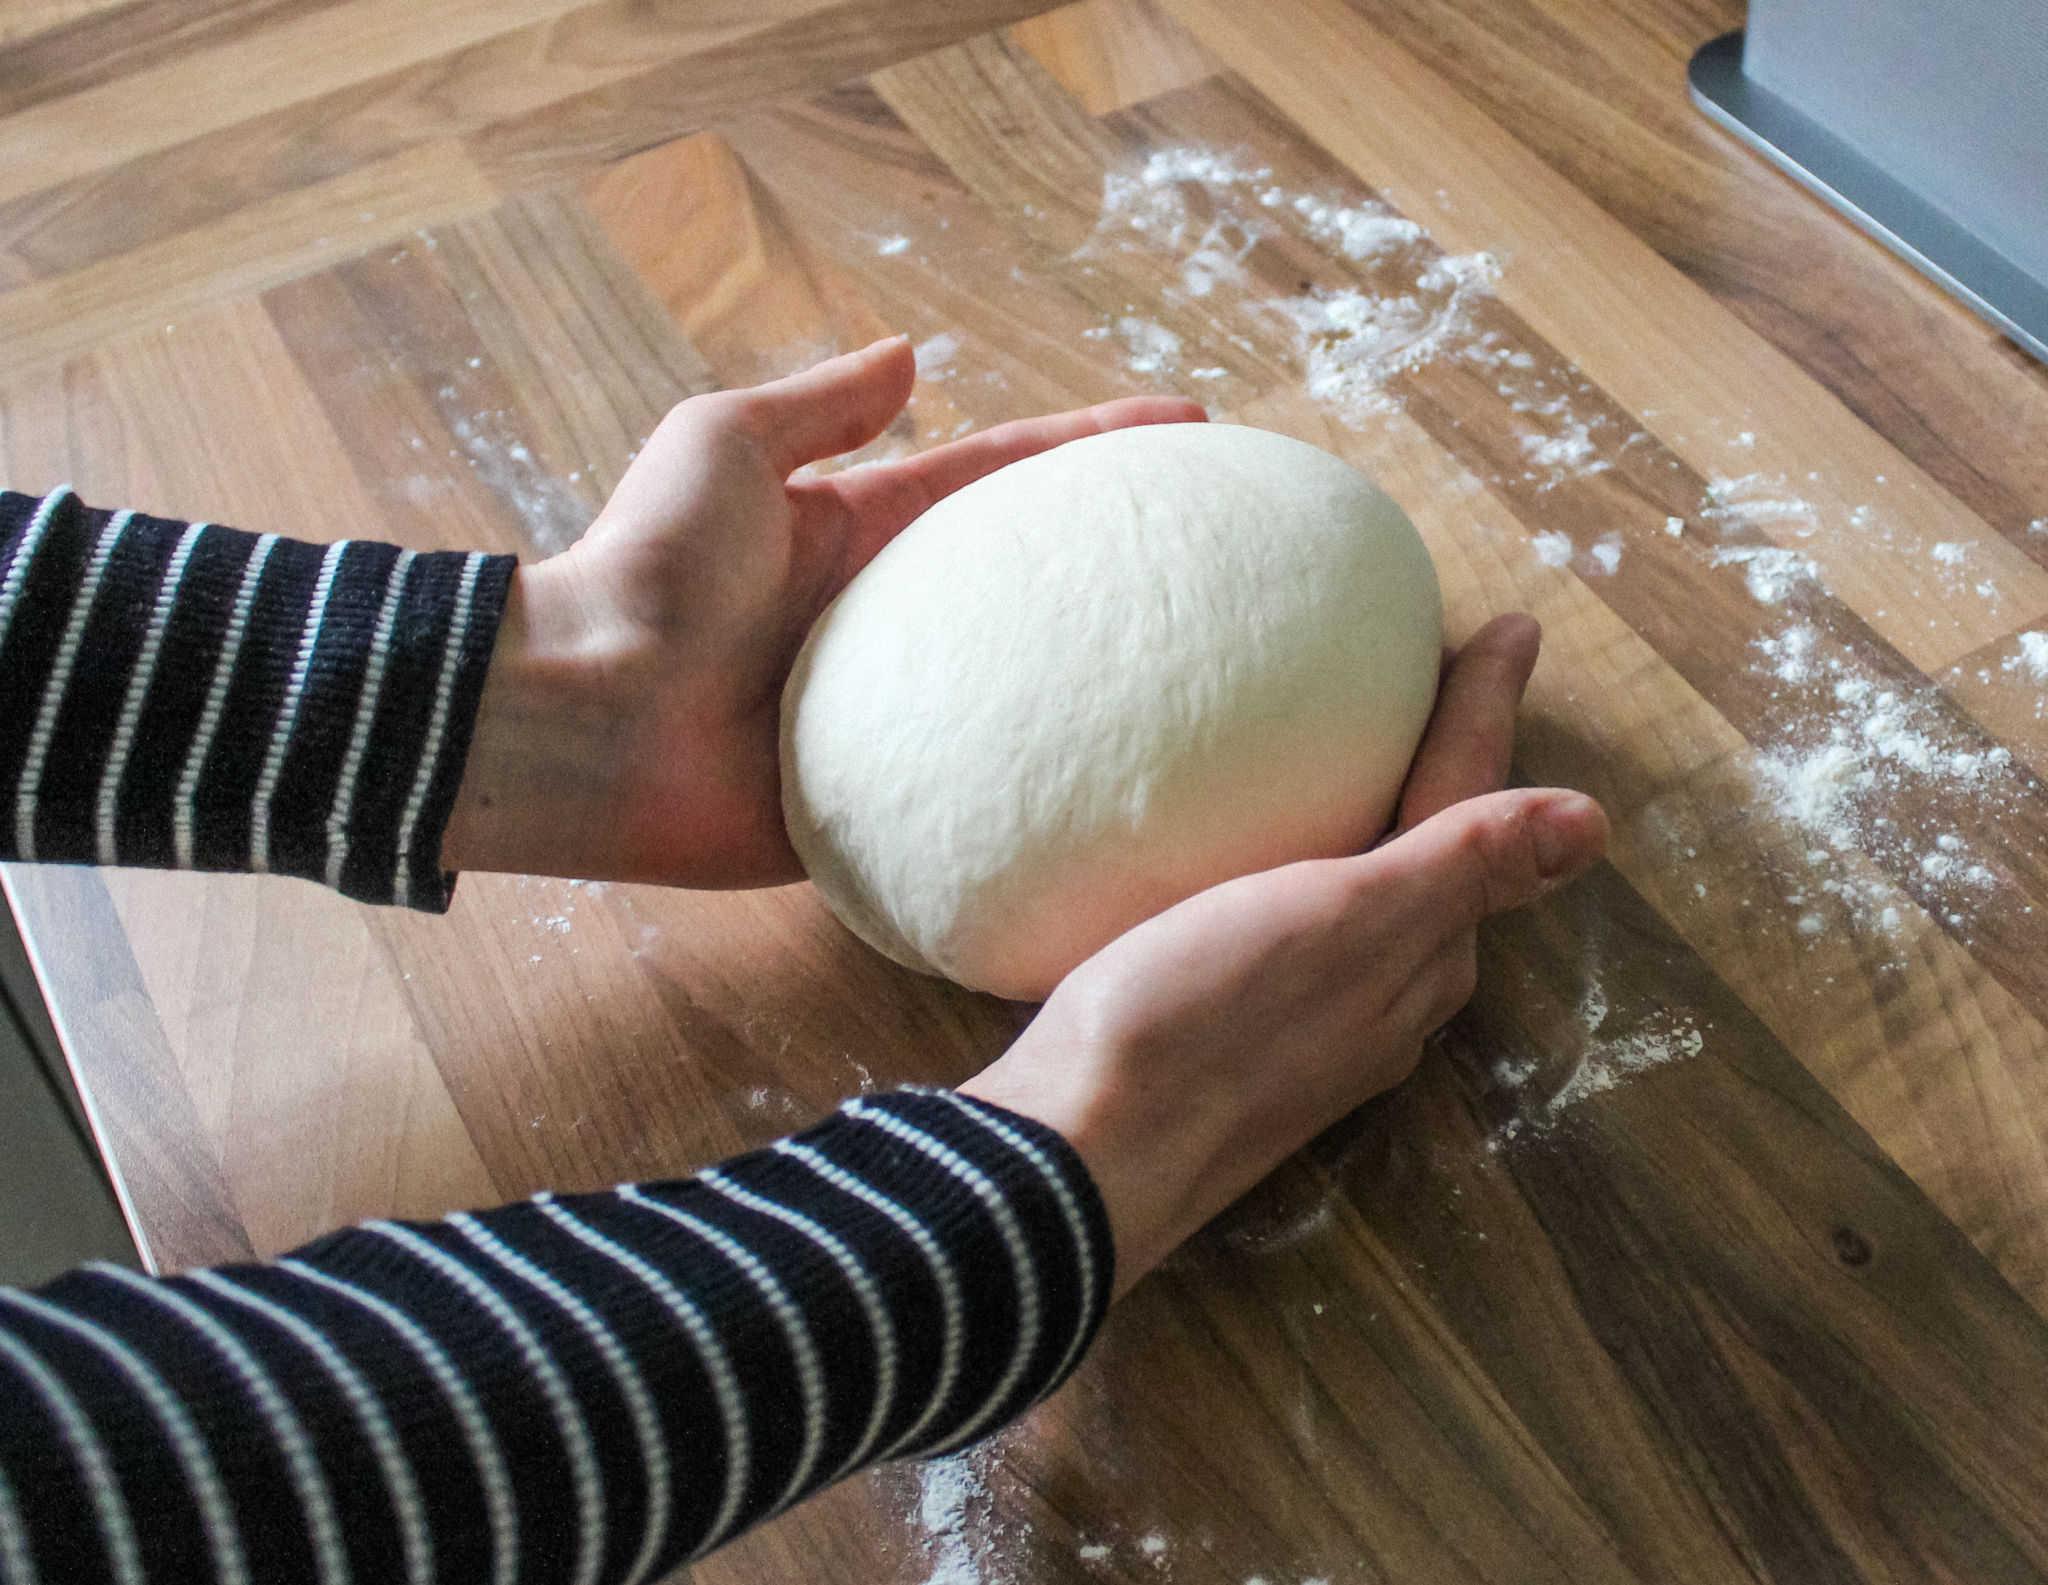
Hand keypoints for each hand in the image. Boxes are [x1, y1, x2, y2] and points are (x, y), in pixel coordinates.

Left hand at [442, 338, 1205, 887]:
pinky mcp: (875, 804)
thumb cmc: (646, 570)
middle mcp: (887, 625)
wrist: (582, 716)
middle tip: (1230, 545)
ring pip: (1019, 694)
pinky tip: (1129, 784)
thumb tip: (909, 353)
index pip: (1003, 482)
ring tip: (1217, 662)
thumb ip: (818, 407)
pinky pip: (975, 796)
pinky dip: (1042, 786)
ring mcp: (887, 717)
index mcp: (859, 534)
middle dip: (1122, 562)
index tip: (1189, 433)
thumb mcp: (724, 445)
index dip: (1091, 453)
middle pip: (1028, 587)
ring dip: (1106, 681)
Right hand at [958, 615, 1607, 1293]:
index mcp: (1419, 955)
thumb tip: (1594, 824)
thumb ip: (1458, 866)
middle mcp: (1383, 1000)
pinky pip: (1308, 933)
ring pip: (1375, 902)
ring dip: (1389, 820)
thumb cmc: (1205, 1018)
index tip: (1511, 626)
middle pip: (1437, 857)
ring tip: (1366, 751)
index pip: (1471, 809)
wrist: (1080, 1151)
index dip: (1486, 714)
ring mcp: (1312, 1030)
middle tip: (1443, 675)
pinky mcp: (1237, 1040)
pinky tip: (1269, 862)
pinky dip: (1319, 869)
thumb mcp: (1342, 924)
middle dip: (1452, 766)